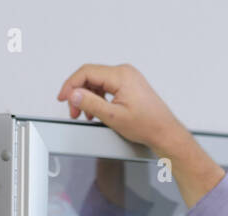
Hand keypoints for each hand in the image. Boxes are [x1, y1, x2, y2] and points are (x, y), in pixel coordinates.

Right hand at [56, 63, 186, 153]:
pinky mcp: (128, 85)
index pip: (86, 72)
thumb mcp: (113, 117)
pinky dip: (98, 98)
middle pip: (91, 76)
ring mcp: (127, 77)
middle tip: (73, 110)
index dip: (70, 85)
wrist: (164, 132)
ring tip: (85, 114)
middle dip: (78, 93)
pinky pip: (106, 86)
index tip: (63, 97)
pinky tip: (96, 111)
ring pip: (97, 82)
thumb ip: (91, 104)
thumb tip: (74, 94)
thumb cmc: (148, 125)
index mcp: (121, 75)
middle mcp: (125, 72)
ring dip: (87, 97)